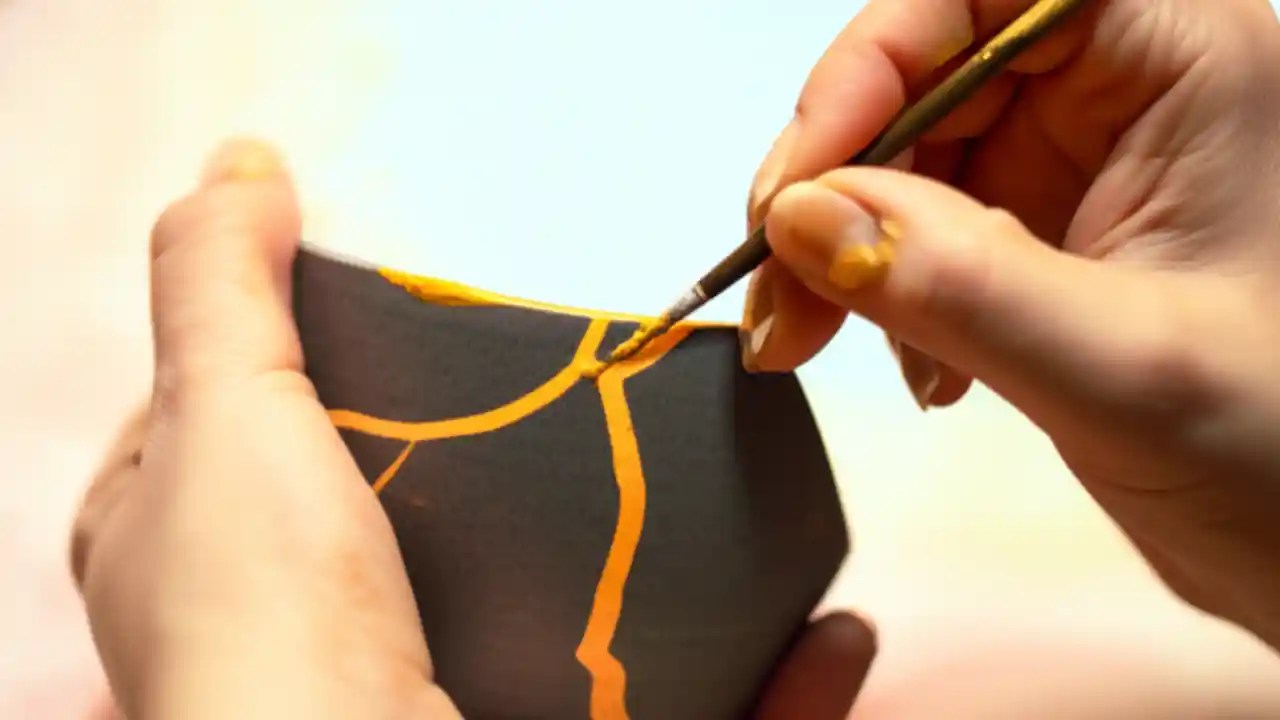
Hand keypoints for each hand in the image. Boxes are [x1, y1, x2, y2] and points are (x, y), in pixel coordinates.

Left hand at [71, 140, 875, 718]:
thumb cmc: (268, 633)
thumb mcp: (220, 418)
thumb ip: (222, 288)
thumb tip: (243, 169)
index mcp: (225, 575)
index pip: (262, 453)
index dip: (318, 380)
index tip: (403, 321)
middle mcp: (330, 660)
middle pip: (446, 535)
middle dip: (535, 470)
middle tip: (618, 397)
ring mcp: (451, 718)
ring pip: (590, 634)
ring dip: (686, 576)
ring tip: (756, 498)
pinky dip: (776, 686)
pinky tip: (832, 630)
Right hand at [741, 0, 1279, 647]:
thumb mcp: (1122, 368)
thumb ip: (958, 284)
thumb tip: (801, 217)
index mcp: (1189, 60)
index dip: (876, 59)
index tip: (800, 178)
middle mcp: (1131, 87)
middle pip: (927, 74)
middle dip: (834, 180)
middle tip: (777, 294)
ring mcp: (1085, 159)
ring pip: (911, 153)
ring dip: (842, 246)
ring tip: (807, 339)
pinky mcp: (1049, 227)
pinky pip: (926, 225)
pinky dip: (882, 287)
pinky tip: (912, 364)